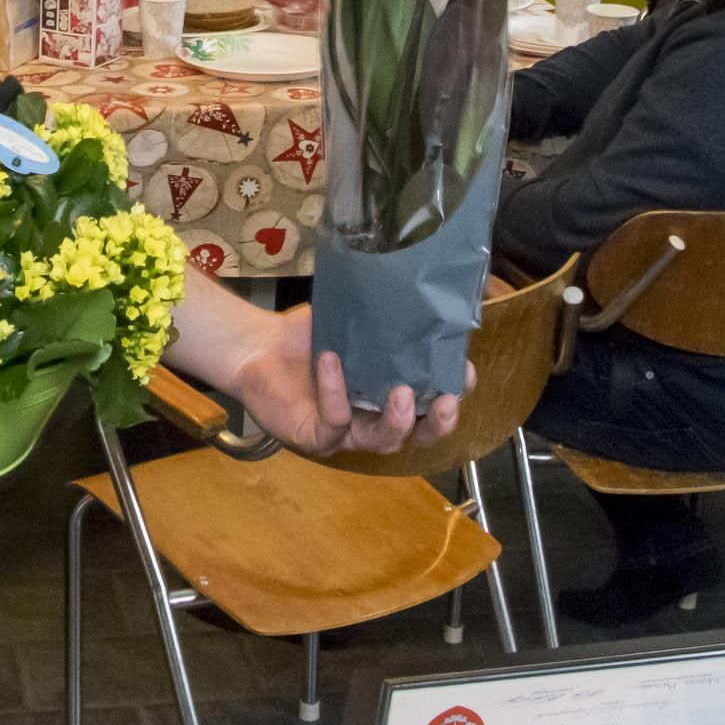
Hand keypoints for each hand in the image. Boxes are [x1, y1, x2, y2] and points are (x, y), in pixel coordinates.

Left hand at [225, 302, 471, 456]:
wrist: (259, 347)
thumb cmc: (309, 338)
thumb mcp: (353, 324)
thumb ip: (384, 317)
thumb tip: (419, 284)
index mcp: (389, 397)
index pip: (431, 405)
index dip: (453, 395)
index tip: (465, 371)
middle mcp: (372, 420)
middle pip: (416, 435)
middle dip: (437, 423)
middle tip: (446, 400)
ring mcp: (345, 433)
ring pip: (381, 441)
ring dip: (397, 421)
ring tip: (401, 393)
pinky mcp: (314, 436)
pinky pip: (333, 420)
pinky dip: (335, 392)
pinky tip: (332, 362)